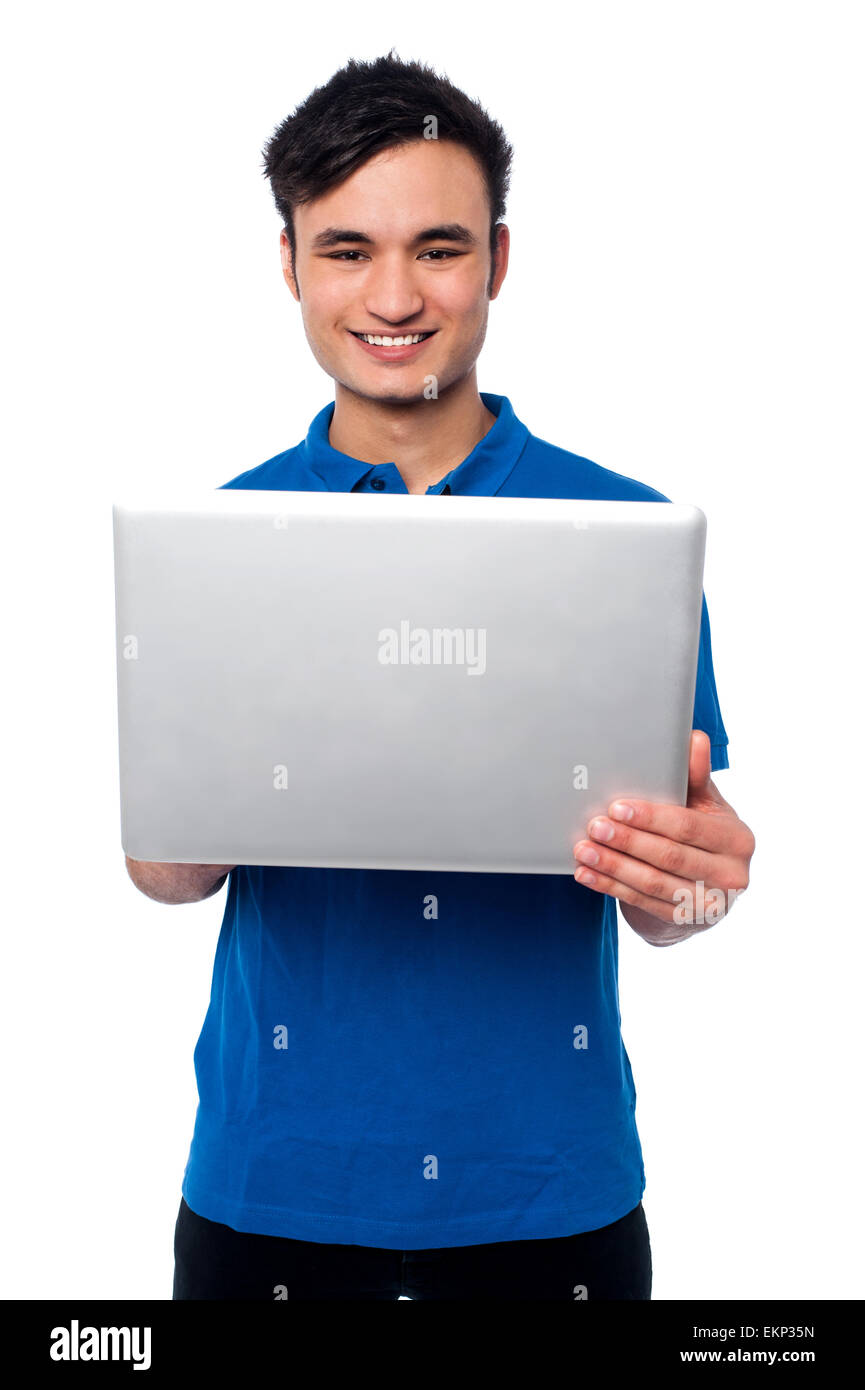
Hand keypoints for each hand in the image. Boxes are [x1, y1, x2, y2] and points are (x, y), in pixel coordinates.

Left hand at [572, 731, 754, 945]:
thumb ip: (696, 776)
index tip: (617, 807)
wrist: (705, 890)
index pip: (688, 827)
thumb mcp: (706, 806)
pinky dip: (610, 886)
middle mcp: (731, 876)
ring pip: (652, 884)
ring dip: (613, 866)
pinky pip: (641, 903)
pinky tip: (586, 873)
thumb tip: (693, 738)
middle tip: (594, 827)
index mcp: (737, 840)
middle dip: (627, 841)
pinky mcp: (684, 922)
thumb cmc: (701, 835)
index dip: (651, 817)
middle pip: (669, 856)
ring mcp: (709, 905)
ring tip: (583, 849)